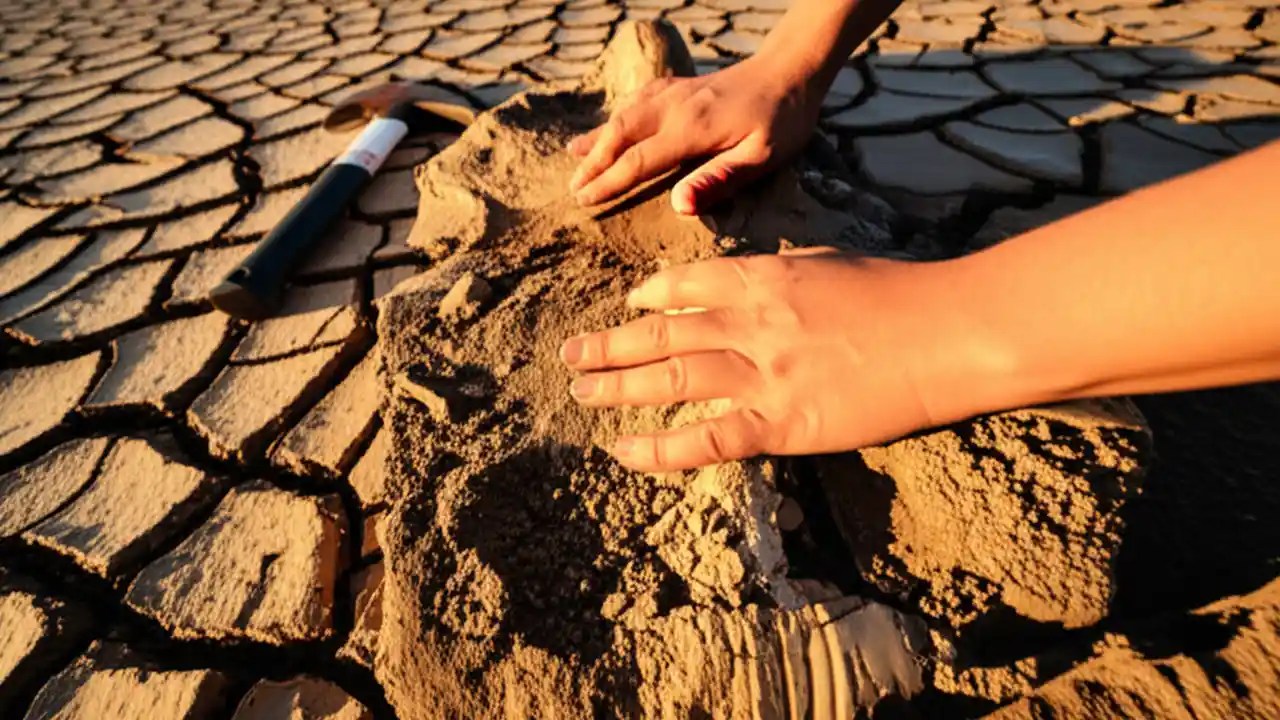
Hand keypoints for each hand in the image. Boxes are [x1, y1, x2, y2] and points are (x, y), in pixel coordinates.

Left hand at [559, 250, 989, 471]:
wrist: (945, 335)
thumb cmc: (899, 294)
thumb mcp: (828, 265)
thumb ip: (778, 277)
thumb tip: (743, 286)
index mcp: (762, 278)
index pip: (685, 283)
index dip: (650, 296)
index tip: (629, 306)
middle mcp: (748, 323)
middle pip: (660, 335)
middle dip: (609, 344)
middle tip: (571, 353)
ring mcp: (760, 374)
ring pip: (668, 381)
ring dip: (615, 387)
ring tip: (579, 391)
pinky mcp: (779, 425)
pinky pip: (704, 439)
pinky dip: (657, 448)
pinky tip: (622, 451)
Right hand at [567, 54, 822, 214]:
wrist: (790, 70)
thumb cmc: (783, 120)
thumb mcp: (762, 157)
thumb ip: (720, 179)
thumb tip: (679, 205)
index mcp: (690, 129)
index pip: (636, 161)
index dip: (608, 183)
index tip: (584, 201)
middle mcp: (673, 107)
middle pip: (619, 135)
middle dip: (593, 163)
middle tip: (573, 190)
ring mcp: (673, 93)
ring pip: (622, 115)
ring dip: (598, 139)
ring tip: (574, 158)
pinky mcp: (679, 86)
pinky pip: (636, 101)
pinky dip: (616, 116)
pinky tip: (608, 126)